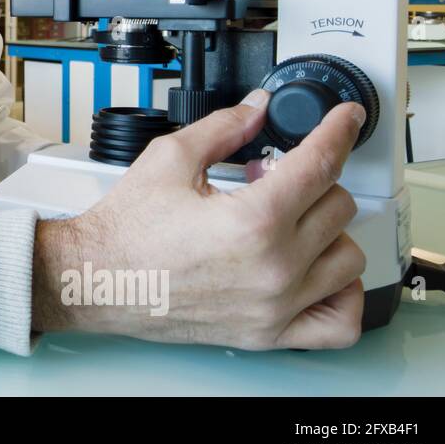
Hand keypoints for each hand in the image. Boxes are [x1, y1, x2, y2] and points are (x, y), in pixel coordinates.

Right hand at [32, 89, 367, 350]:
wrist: (97, 280)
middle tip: (277, 177)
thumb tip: (258, 109)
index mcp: (252, 220)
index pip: (322, 163)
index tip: (345, 120)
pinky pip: (339, 323)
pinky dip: (342, 295)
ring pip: (347, 258)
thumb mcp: (169, 159)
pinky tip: (320, 272)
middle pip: (338, 207)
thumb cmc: (125, 230)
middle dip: (313, 181)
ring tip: (292, 221)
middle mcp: (273, 267)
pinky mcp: (268, 334)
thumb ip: (224, 127)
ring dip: (328, 231)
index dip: (339, 130)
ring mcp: (275, 306)